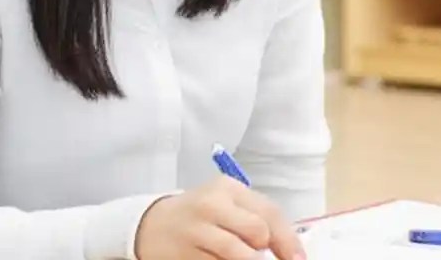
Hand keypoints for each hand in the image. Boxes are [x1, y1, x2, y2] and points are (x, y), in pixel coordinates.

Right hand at [135, 176, 305, 259]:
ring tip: (246, 259)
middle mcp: (212, 205)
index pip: (270, 212)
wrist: (152, 225)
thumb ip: (255, 218)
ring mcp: (196, 231)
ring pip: (240, 254)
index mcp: (228, 188)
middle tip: (259, 255)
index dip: (289, 240)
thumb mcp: (227, 204)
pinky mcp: (184, 255)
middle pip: (257, 232)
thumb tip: (288, 249)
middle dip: (264, 250)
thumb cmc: (200, 215)